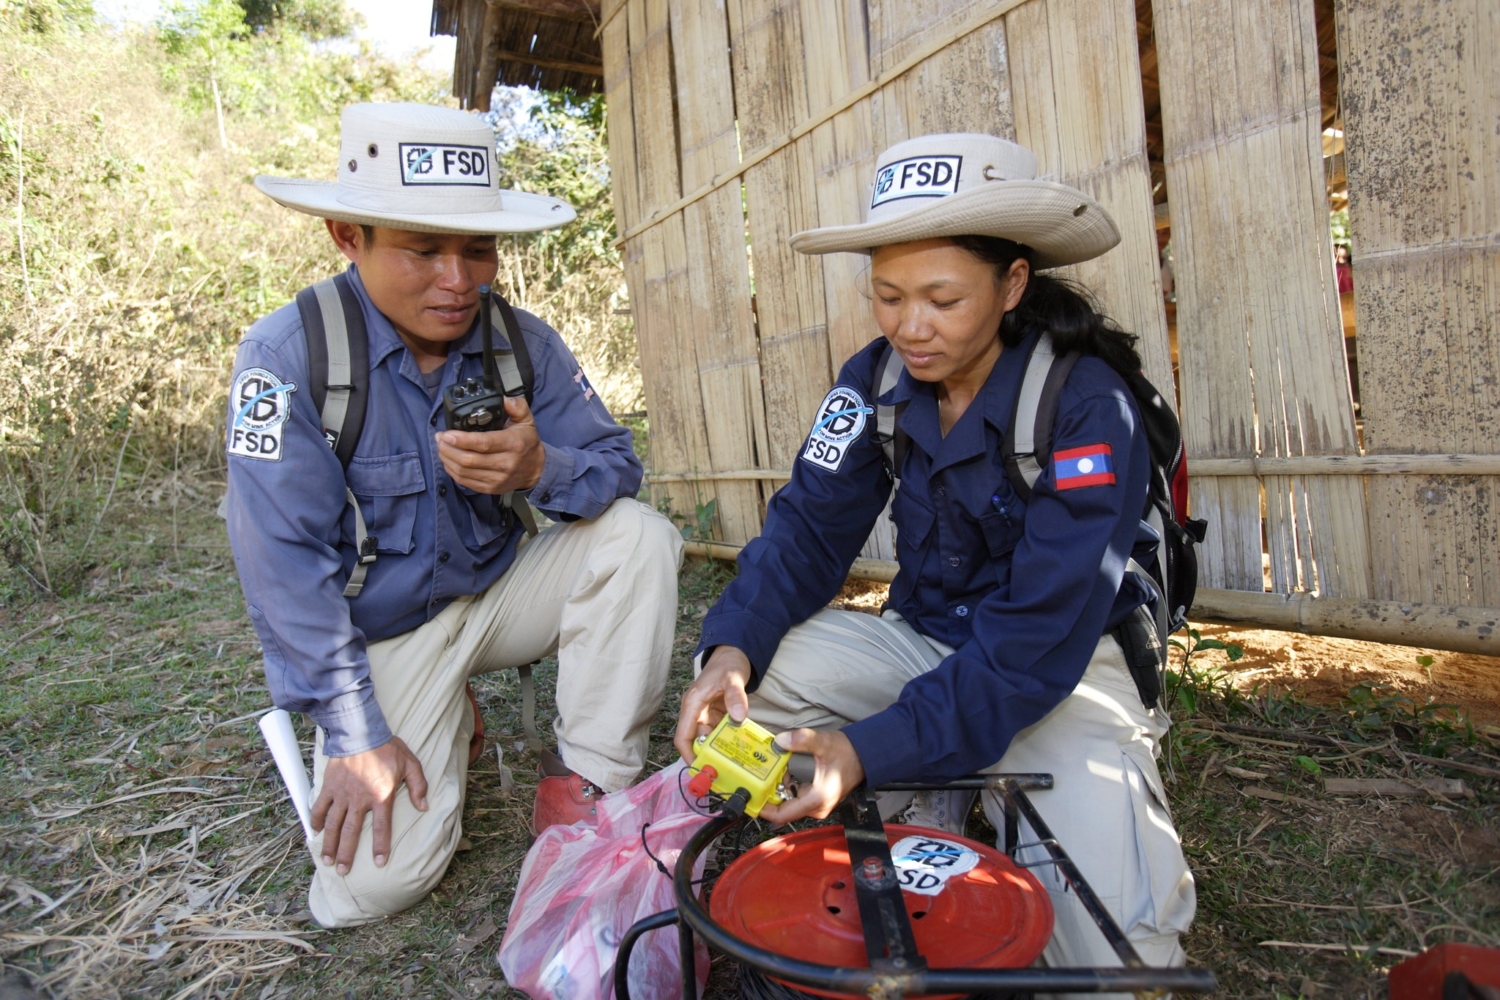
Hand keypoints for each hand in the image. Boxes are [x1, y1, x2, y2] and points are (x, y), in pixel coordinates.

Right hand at [310, 738, 428, 874]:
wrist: (360, 731)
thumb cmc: (387, 748)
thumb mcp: (410, 763)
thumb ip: (419, 786)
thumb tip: (424, 807)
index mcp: (380, 795)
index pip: (381, 827)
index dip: (380, 846)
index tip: (378, 863)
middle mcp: (359, 799)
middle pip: (351, 832)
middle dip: (346, 854)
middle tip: (342, 871)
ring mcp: (341, 794)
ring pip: (333, 824)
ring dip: (329, 844)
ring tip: (327, 861)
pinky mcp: (329, 786)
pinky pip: (320, 807)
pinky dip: (316, 820)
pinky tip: (315, 831)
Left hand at [435, 395, 544, 493]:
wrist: (536, 470)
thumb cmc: (527, 442)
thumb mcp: (527, 420)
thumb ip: (516, 406)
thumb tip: (503, 399)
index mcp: (513, 444)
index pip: (484, 444)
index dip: (462, 440)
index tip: (447, 433)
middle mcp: (505, 464)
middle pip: (469, 459)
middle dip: (448, 448)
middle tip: (440, 437)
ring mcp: (497, 479)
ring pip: (464, 471)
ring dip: (447, 458)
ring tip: (441, 446)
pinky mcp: (490, 488)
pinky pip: (465, 481)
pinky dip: (452, 470)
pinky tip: (448, 459)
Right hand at [674, 646, 752, 762]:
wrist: (733, 654)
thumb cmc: (728, 664)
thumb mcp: (733, 678)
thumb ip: (736, 696)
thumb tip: (738, 717)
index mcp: (693, 704)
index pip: (683, 736)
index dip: (689, 755)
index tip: (701, 769)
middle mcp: (695, 712)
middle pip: (696, 741)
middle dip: (708, 756)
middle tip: (724, 770)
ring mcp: (705, 714)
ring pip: (708, 739)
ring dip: (719, 750)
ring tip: (734, 763)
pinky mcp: (715, 716)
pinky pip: (719, 733)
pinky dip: (727, 741)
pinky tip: (739, 749)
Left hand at [759, 728, 864, 824]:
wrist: (865, 756)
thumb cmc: (847, 753)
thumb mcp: (823, 743)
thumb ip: (801, 740)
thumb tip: (780, 741)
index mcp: (817, 798)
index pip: (783, 815)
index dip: (764, 810)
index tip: (750, 799)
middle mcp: (817, 807)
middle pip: (784, 809)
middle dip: (769, 795)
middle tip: (755, 779)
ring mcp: (818, 805)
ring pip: (789, 803)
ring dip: (778, 789)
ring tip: (766, 773)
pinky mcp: (818, 800)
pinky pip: (796, 798)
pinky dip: (787, 787)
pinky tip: (782, 773)